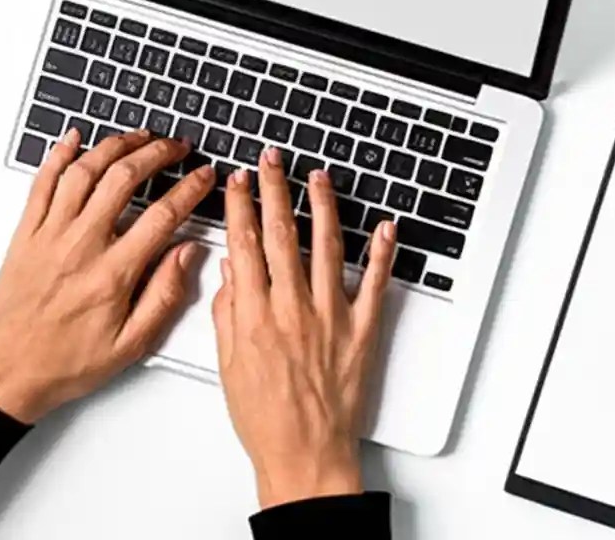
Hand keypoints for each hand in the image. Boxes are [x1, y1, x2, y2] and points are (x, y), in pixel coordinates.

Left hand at [0, 128, 215, 423]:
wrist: (7, 372)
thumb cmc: (66, 362)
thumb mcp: (132, 344)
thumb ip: (165, 295)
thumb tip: (188, 254)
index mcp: (113, 274)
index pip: (162, 215)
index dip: (189, 189)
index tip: (203, 176)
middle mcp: (80, 246)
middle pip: (123, 179)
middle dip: (156, 153)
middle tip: (176, 147)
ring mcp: (49, 236)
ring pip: (83, 171)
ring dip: (114, 146)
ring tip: (138, 135)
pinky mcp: (25, 235)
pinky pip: (41, 183)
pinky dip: (58, 155)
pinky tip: (74, 139)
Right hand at [214, 148, 396, 508]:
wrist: (306, 455)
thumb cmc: (266, 417)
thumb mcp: (230, 364)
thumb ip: (229, 312)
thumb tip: (232, 269)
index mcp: (255, 316)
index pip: (245, 245)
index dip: (241, 207)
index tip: (239, 180)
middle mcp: (293, 310)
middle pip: (282, 236)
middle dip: (275, 190)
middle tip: (273, 159)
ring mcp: (331, 317)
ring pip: (327, 248)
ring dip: (323, 207)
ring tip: (319, 177)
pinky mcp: (362, 330)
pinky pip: (375, 284)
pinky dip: (382, 253)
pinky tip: (385, 226)